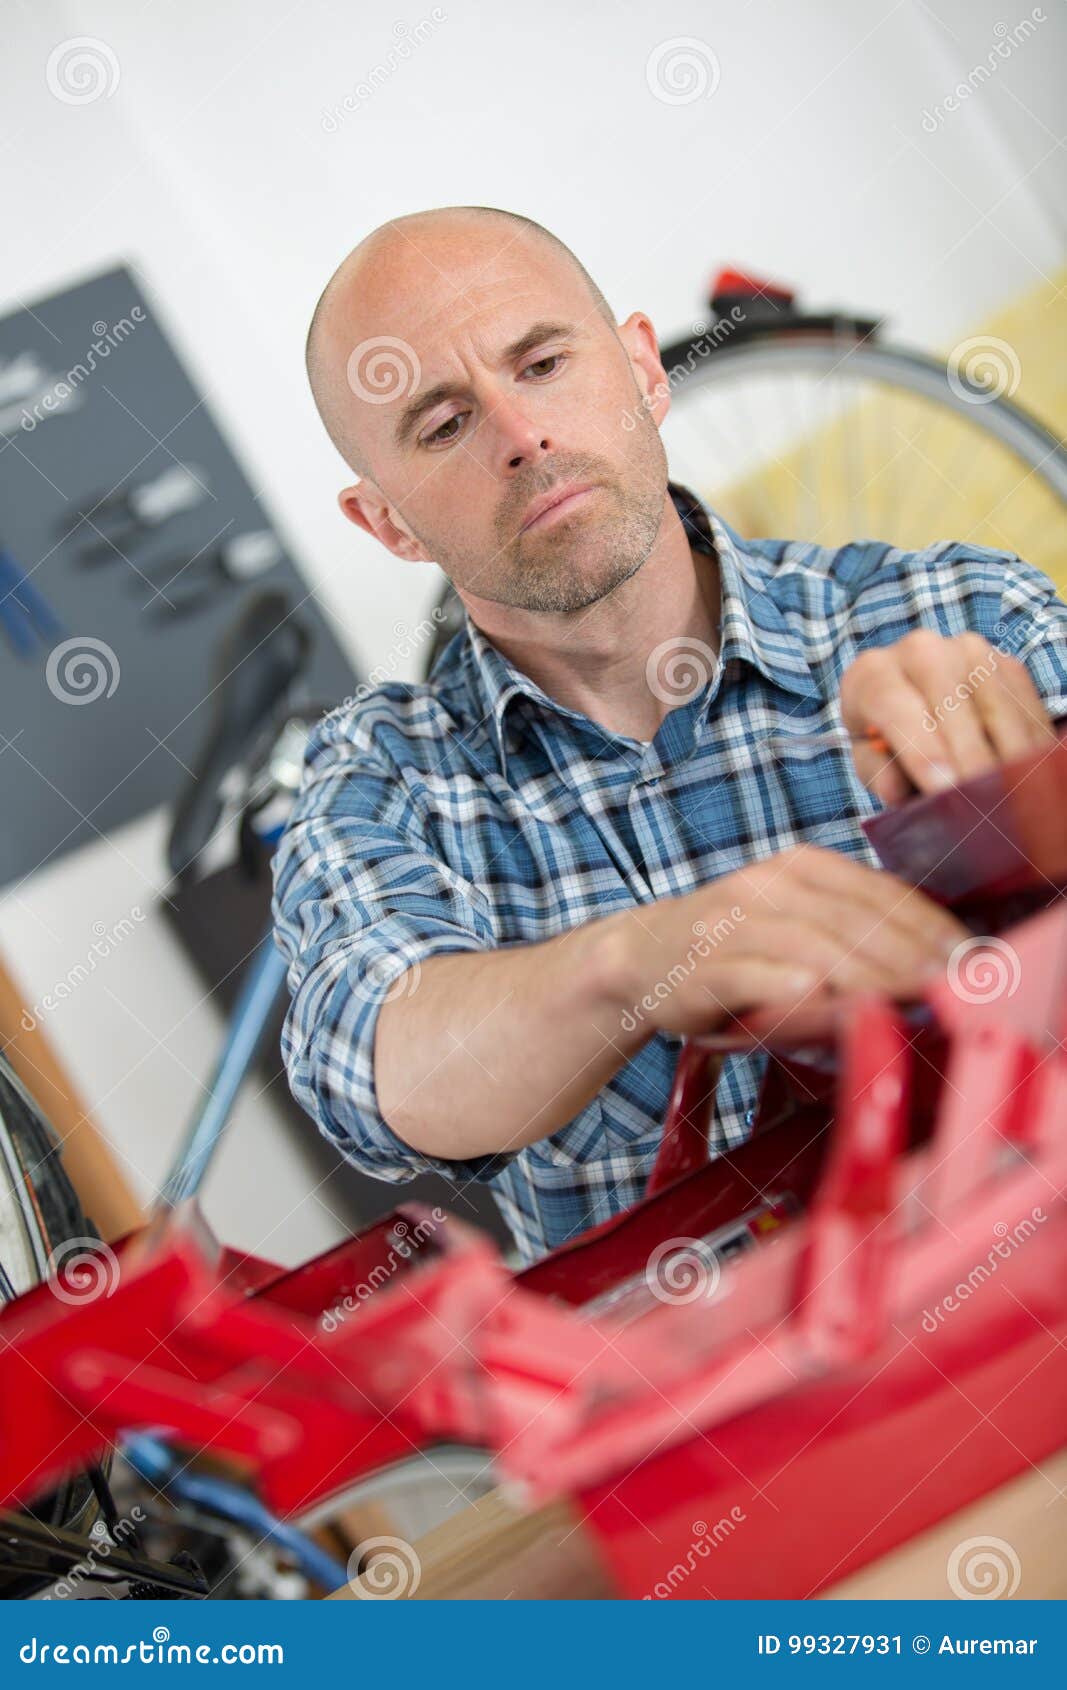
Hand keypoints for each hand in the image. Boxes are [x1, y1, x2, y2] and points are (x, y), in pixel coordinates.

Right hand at [605, 844, 967, 1037]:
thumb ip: (853, 928)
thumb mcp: (795, 920)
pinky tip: (816, 992)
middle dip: (910, 955)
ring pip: (809, 944)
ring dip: (864, 972)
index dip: (930, 926)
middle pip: (853, 920)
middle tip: (953, 987)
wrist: (641, 956)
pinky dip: (783, 981)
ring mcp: (732, 924)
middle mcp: (767, 886)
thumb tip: (934, 957)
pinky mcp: (701, 966)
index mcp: (800, 867)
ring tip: (906, 995)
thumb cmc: (735, 947)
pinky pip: (749, 971)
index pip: (881, 893)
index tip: (971, 960)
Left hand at [840, 629, 1056, 803]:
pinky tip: (1027, 774)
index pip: (893, 707)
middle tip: (981, 799)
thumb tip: (898, 790)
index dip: (920, 751)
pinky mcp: (1005, 663)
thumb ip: (881, 773)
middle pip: (950, 700)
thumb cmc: (886, 737)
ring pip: (994, 703)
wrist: (914, 696)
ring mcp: (966, 651)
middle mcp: (919, 651)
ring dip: (1006, 752)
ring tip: (1010, 793)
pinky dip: (1030, 741)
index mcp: (872, 673)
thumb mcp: (871, 759)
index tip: (943, 787)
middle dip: (969, 755)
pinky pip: (1025, 704)